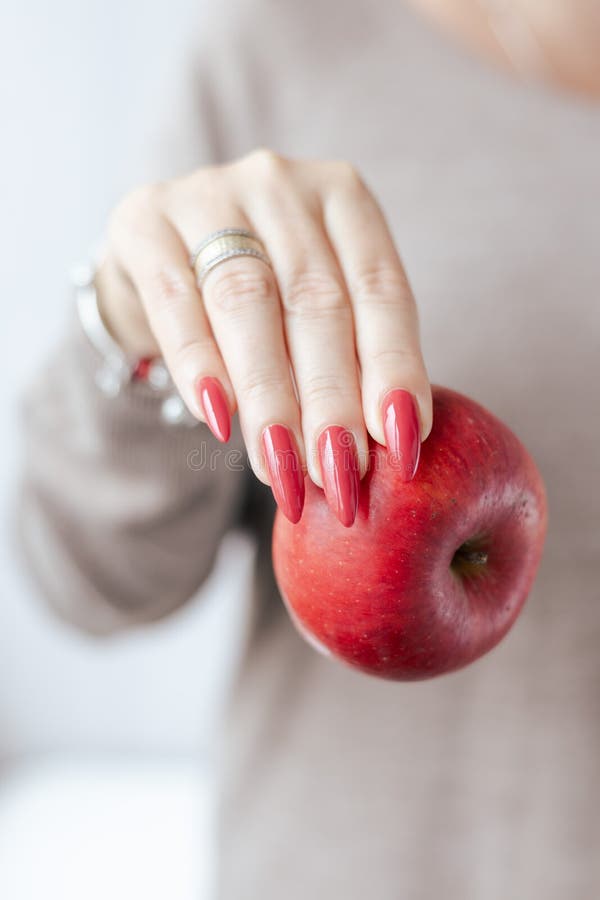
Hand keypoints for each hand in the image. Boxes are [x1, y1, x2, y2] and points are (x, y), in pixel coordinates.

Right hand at [96, 149, 431, 525]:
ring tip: (283, 470)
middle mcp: (280, 183)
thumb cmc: (263, 294)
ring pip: (248, 303)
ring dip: (270, 398)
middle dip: (331, 400)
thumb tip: (385, 448)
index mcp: (344, 198)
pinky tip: (219, 419)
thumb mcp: (315, 309)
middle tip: (340, 476)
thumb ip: (350, 357)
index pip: (381, 289)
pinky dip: (200, 365)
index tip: (400, 443)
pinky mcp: (145, 222)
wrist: (163, 257)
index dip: (394, 368)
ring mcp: (208, 194)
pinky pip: (177, 303)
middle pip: (316, 302)